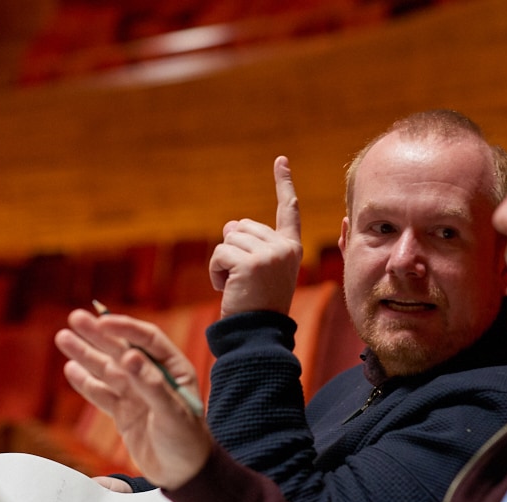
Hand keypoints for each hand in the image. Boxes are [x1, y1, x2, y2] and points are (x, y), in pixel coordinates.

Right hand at [55, 309, 211, 489]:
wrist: (184, 475)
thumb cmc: (187, 441)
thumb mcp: (172, 412)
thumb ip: (150, 385)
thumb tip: (129, 355)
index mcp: (174, 369)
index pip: (148, 340)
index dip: (125, 329)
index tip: (103, 322)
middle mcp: (153, 378)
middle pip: (121, 349)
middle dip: (98, 334)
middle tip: (75, 318)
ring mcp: (136, 396)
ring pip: (107, 370)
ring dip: (86, 354)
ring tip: (63, 337)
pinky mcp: (123, 414)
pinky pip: (102, 394)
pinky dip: (86, 383)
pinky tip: (71, 368)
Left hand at [209, 155, 304, 317]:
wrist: (257, 335)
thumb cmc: (256, 307)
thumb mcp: (256, 271)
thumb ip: (248, 245)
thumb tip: (230, 225)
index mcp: (291, 248)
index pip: (288, 210)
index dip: (283, 183)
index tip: (280, 161)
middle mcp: (285, 248)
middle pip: (242, 226)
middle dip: (232, 250)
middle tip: (244, 281)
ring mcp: (271, 254)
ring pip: (227, 239)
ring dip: (222, 263)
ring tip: (237, 287)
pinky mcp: (252, 263)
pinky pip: (219, 254)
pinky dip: (215, 272)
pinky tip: (227, 289)